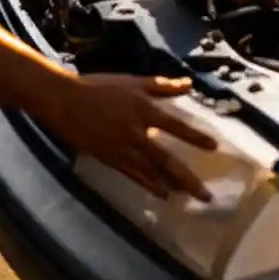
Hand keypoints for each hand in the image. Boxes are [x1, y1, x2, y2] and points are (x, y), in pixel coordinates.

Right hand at [42, 74, 218, 200]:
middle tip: (206, 196)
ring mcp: (122, 150)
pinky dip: (149, 185)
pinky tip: (162, 194)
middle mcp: (136, 135)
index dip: (195, 137)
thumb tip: (189, 84)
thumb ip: (162, 86)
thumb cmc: (99, 87)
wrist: (64, 102)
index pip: (176, 127)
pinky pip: (134, 176)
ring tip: (189, 197)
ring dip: (172, 186)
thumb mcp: (132, 82)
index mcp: (144, 111)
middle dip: (188, 180)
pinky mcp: (110, 160)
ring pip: (152, 173)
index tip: (214, 147)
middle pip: (166, 161)